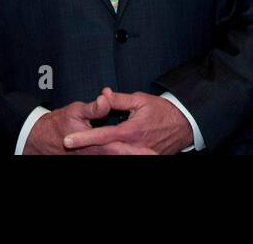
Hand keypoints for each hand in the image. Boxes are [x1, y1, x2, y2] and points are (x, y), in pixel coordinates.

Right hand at [23, 94, 153, 154]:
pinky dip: (124, 156)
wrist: (41, 140)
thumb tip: (106, 97)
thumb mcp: (75, 110)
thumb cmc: (59, 123)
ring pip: (116, 159)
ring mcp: (93, 158)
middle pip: (122, 157)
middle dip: (140, 157)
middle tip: (158, 155)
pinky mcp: (92, 157)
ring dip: (134, 157)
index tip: (152, 152)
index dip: (137, 152)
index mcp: (95, 144)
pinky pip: (110, 158)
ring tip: (153, 155)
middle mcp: (95, 155)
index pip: (120, 149)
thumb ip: (93, 107)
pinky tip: (136, 154)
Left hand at [62, 88, 190, 154]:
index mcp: (131, 131)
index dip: (84, 138)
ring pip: (114, 157)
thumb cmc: (162, 111)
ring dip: (98, 153)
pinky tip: (104, 152)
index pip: (102, 135)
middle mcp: (133, 147)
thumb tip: (103, 94)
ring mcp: (138, 155)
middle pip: (104, 150)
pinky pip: (125, 158)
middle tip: (68, 145)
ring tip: (83, 149)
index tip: (68, 140)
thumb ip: (119, 99)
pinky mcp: (143, 158)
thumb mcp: (140, 100)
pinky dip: (113, 155)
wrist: (184, 125)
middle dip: (86, 148)